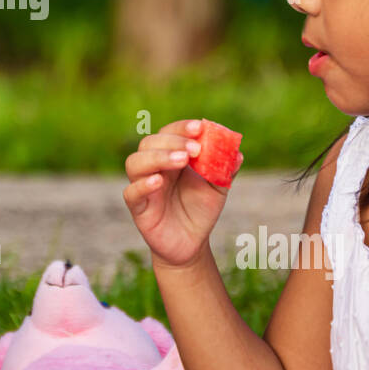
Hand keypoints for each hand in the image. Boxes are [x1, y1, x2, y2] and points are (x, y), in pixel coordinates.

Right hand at [122, 119, 229, 268]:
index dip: (181, 128)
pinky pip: (131, 193)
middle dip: (172, 141)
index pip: (169, 133)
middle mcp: (153, 167)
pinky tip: (158, 181)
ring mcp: (143, 186)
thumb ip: (225, 169)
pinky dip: (142, 184)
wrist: (192, 242)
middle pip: (149, 143)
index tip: (200, 127)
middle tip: (195, 149)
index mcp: (170, 156)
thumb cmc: (201, 209)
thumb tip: (237, 153)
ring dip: (158, 157)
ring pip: (135, 163)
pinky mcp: (138, 208)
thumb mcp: (218, 187)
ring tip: (182, 160)